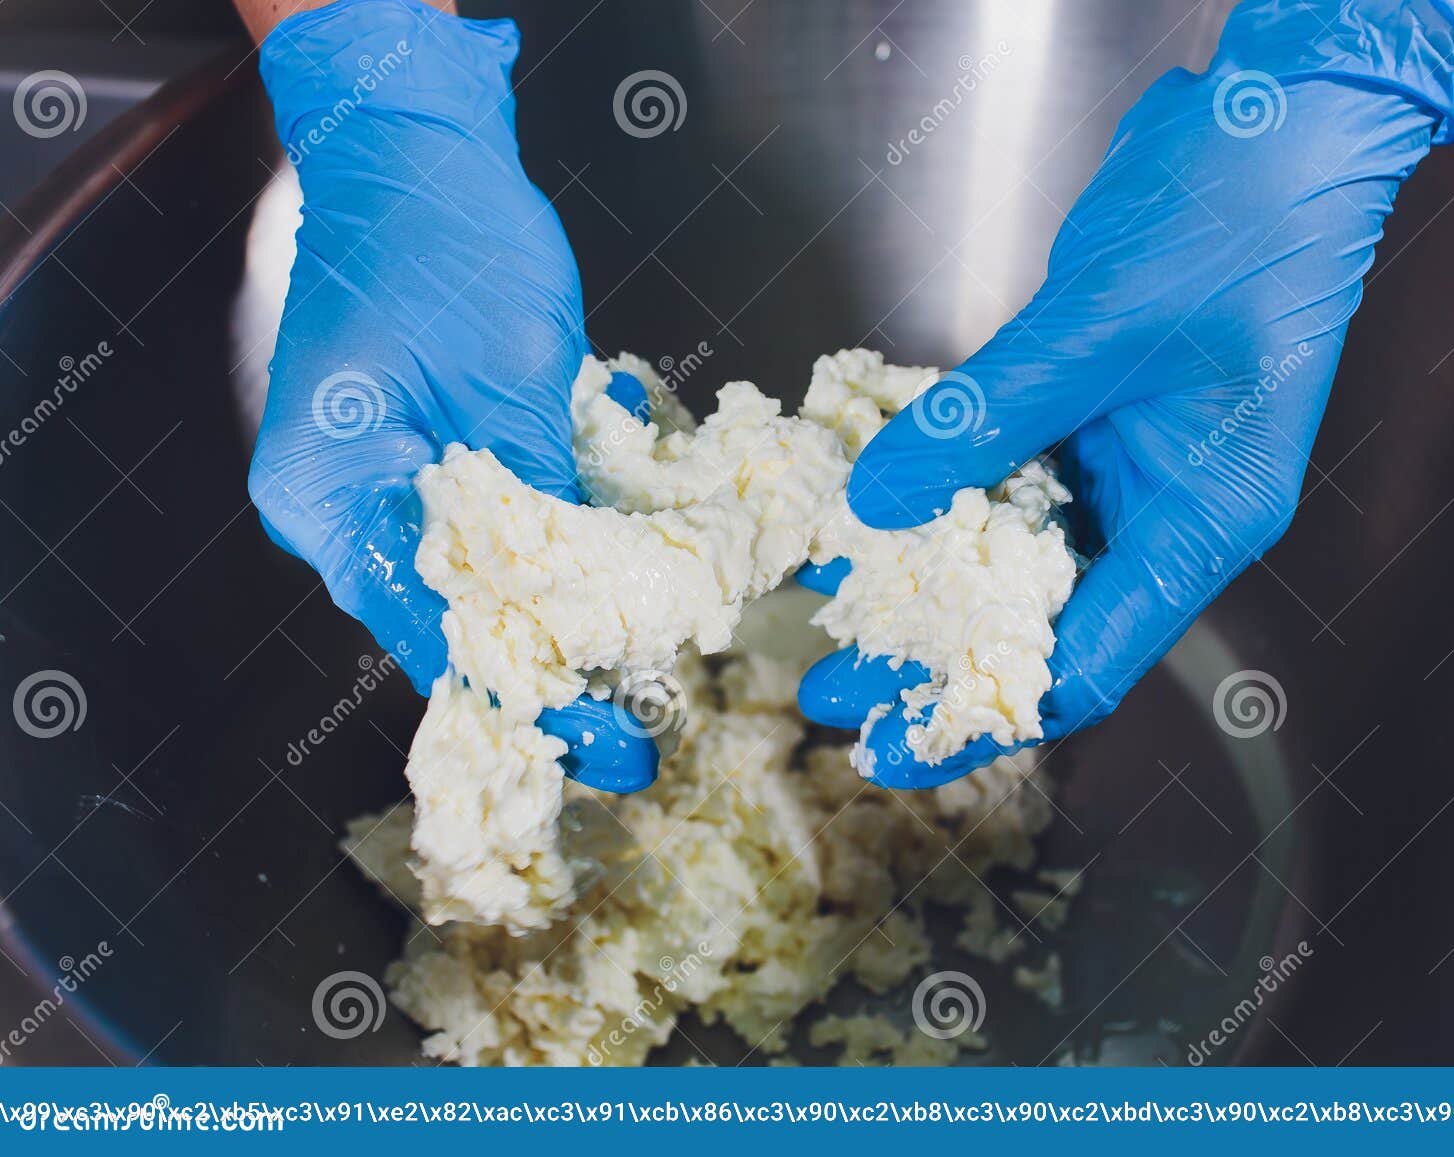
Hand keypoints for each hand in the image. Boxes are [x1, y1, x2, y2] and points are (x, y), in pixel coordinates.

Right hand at [247, 0, 654, 791]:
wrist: (410, 144)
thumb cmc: (444, 238)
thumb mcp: (514, 379)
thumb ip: (545, 499)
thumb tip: (596, 602)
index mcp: (331, 493)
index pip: (433, 633)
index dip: (530, 700)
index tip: (606, 749)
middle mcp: (337, 502)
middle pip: (448, 617)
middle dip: (551, 668)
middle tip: (640, 725)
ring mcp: (370, 476)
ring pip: (471, 578)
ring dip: (556, 615)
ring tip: (644, 666)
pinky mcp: (412, 450)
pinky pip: (482, 525)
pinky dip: (547, 552)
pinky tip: (618, 579)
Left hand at [799, 0, 1453, 786]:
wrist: (1282, 119)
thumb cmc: (1234, 216)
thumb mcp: (1097, 325)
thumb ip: (984, 419)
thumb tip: (880, 498)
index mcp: (1203, 519)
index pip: (1086, 664)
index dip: (983, 715)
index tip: (893, 744)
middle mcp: (1168, 509)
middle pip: (1043, 625)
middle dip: (934, 662)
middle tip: (832, 688)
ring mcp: (1131, 463)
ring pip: (1018, 557)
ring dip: (928, 584)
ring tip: (831, 611)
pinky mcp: (1095, 414)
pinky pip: (1010, 480)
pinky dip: (946, 499)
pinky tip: (874, 512)